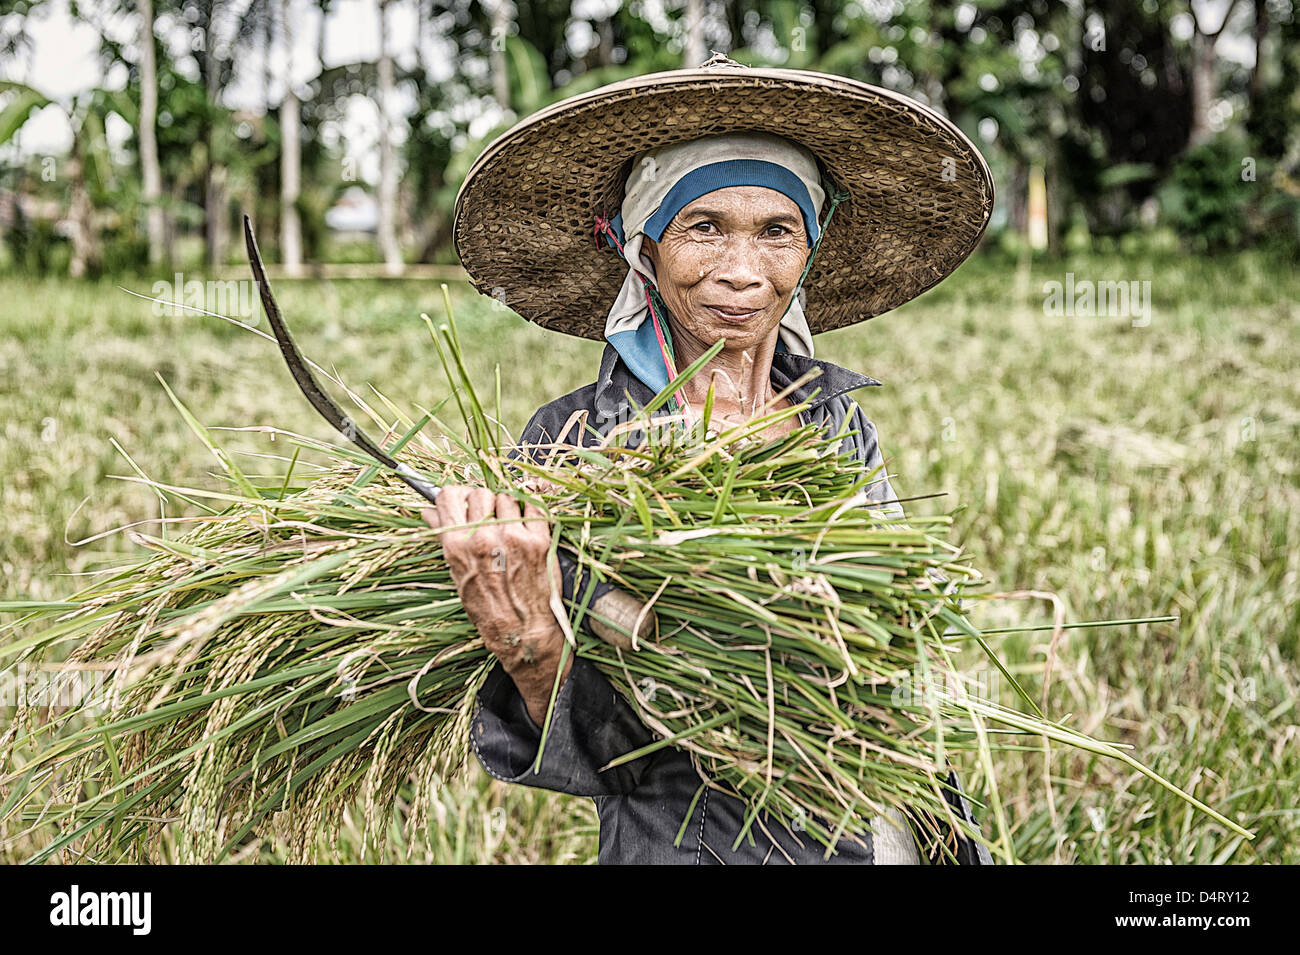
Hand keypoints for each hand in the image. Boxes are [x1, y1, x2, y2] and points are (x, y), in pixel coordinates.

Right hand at [422, 485, 571, 723]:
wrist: (523, 632)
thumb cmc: (488, 608)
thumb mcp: (457, 574)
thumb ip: (444, 537)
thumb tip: (429, 511)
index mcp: (458, 545)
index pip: (451, 495)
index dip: (458, 495)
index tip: (465, 501)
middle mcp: (484, 537)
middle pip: (480, 492)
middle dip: (484, 502)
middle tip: (489, 517)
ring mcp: (513, 537)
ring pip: (507, 497)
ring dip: (507, 507)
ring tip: (509, 529)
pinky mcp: (539, 540)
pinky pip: (534, 507)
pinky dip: (530, 512)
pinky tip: (527, 528)